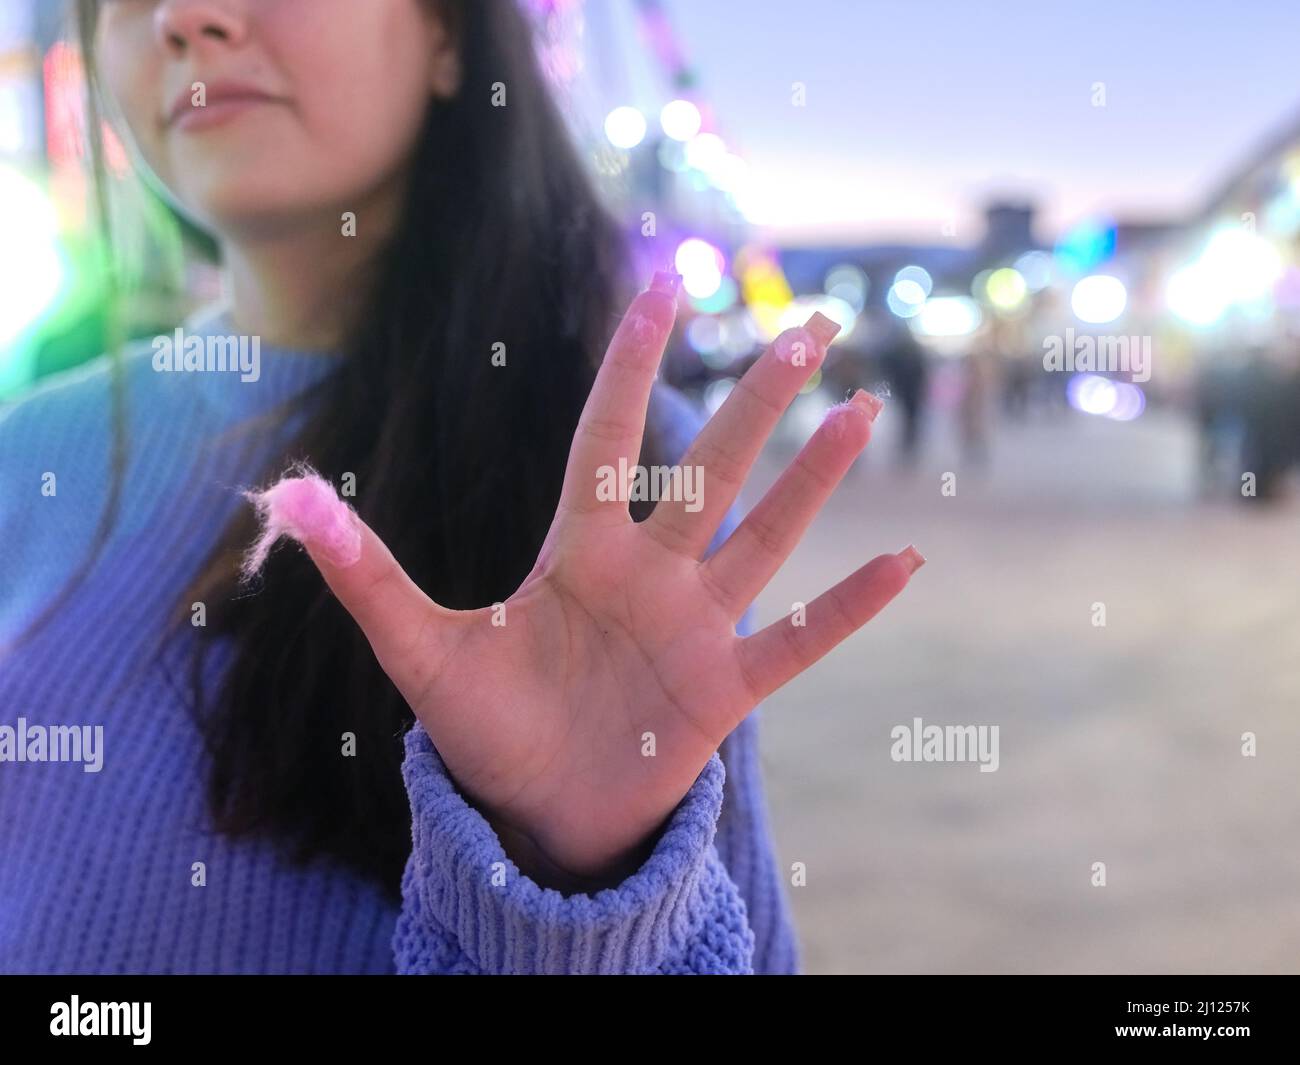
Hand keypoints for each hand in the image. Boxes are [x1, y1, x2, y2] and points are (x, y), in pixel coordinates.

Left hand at [275, 270, 923, 890]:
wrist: (535, 810)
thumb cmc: (482, 727)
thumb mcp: (418, 649)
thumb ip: (364, 574)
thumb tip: (286, 494)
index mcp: (577, 551)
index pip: (610, 439)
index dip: (634, 363)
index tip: (664, 283)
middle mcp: (648, 573)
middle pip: (710, 468)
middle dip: (757, 398)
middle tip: (807, 322)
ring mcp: (695, 627)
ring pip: (765, 535)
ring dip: (815, 478)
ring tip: (860, 407)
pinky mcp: (727, 689)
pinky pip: (800, 639)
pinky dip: (849, 606)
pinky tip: (909, 561)